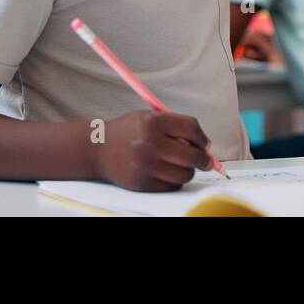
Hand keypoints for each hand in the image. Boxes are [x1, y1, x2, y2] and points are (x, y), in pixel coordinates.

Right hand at [94, 110, 212, 190]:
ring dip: (189, 171)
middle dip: (204, 159)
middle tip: (206, 160)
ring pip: (185, 174)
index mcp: (153, 122)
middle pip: (192, 155)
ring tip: (183, 166)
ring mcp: (145, 165)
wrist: (97, 149)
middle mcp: (150, 143)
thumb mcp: (149, 117)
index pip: (191, 128)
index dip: (202, 138)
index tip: (205, 143)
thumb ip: (176, 126)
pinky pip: (171, 185)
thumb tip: (206, 145)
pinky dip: (174, 181)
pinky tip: (168, 173)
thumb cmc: (129, 132)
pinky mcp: (142, 182)